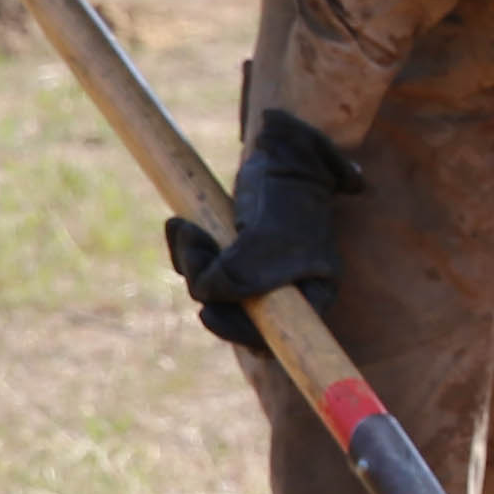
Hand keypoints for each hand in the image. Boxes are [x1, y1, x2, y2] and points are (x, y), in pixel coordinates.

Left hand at [163, 111, 361, 350]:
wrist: (285, 154)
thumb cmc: (290, 196)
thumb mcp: (274, 235)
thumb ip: (244, 272)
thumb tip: (205, 295)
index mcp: (312, 295)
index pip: (276, 338)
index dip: (240, 335)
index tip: (209, 316)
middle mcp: (285, 292)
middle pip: (236, 316)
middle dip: (205, 285)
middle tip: (195, 243)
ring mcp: (256, 274)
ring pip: (212, 291)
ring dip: (190, 260)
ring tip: (187, 228)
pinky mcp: (232, 255)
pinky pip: (199, 267)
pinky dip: (185, 248)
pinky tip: (181, 225)